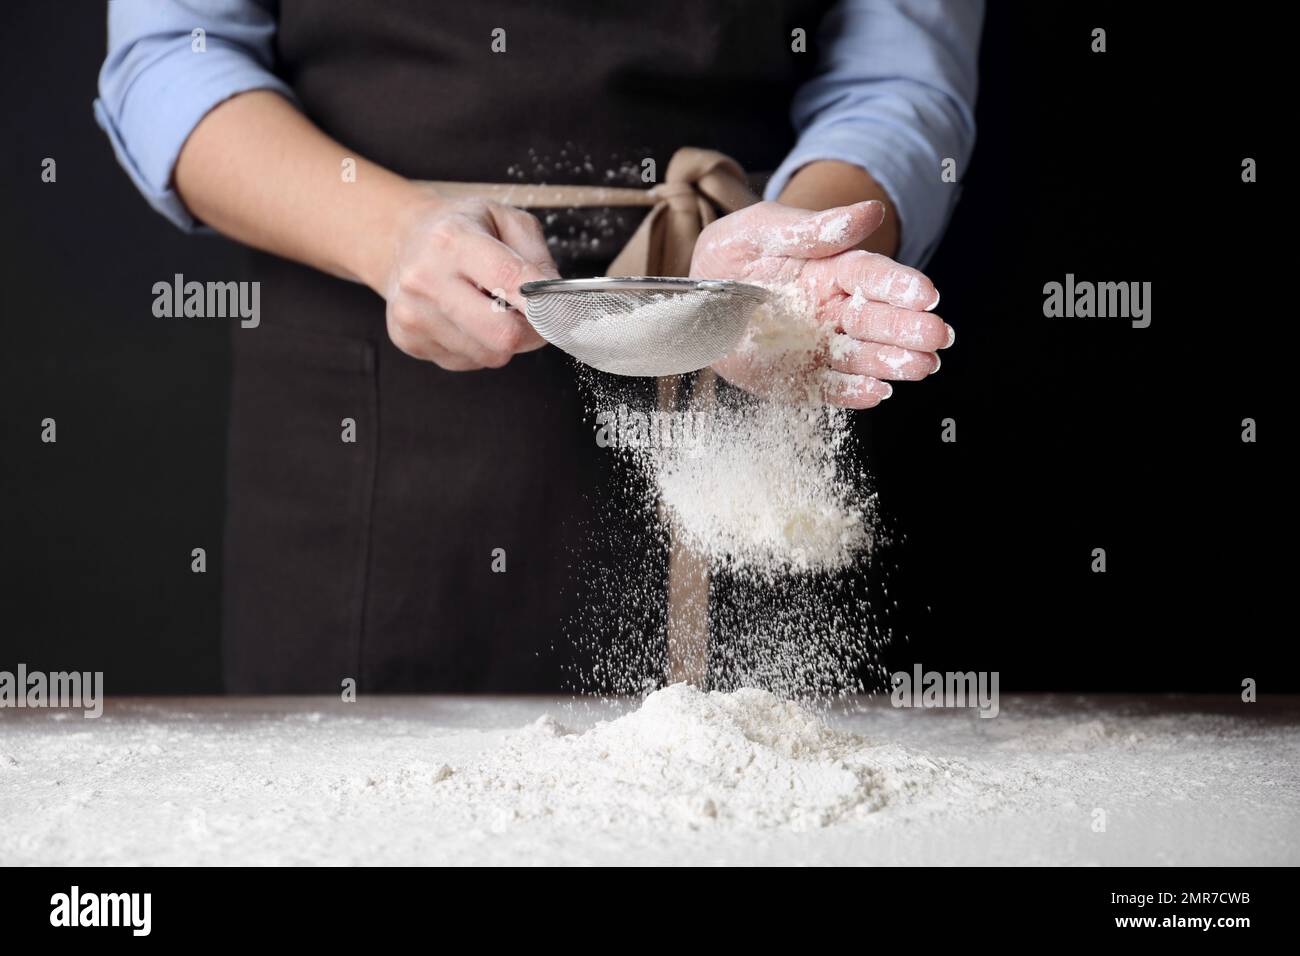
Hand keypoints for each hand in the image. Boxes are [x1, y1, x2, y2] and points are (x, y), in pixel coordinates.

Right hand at [384, 198, 558, 369]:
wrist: (403, 239)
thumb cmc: (461, 230)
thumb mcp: (507, 221)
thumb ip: (538, 258)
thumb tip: (557, 301)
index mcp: (452, 239)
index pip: (510, 281)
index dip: (547, 304)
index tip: (568, 315)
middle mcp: (426, 278)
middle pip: (502, 335)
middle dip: (532, 333)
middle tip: (538, 319)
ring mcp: (413, 314)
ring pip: (489, 355)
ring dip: (506, 341)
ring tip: (493, 310)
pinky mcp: (410, 340)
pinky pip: (469, 362)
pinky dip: (480, 346)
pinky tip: (468, 319)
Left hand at [692, 200, 953, 407]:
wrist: (697, 295)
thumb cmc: (735, 251)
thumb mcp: (765, 229)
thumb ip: (813, 228)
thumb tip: (869, 211)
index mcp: (830, 269)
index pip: (870, 276)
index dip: (898, 284)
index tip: (926, 294)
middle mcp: (831, 310)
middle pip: (874, 320)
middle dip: (908, 328)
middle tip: (938, 336)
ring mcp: (816, 346)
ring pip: (859, 356)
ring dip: (890, 363)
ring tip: (921, 366)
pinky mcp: (797, 377)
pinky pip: (827, 388)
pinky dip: (851, 393)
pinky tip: (876, 393)